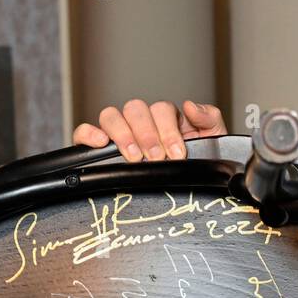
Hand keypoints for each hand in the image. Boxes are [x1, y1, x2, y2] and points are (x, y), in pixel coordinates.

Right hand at [72, 98, 226, 161]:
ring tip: (134, 157)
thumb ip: (209, 118)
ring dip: (122, 135)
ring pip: (110, 116)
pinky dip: (88, 134)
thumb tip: (189, 105)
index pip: (160, 109)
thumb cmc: (197, 164)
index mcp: (166, 118)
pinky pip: (85, 132)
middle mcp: (141, 122)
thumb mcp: (213, 141)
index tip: (177, 153)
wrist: (189, 192)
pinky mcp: (99, 147)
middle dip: (146, 134)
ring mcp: (119, 133)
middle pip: (135, 109)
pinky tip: (100, 143)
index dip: (167, 130)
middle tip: (156, 158)